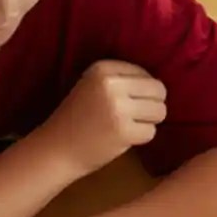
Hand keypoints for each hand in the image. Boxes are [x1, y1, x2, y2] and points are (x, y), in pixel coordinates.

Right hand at [38, 60, 166, 174]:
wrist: (57, 148)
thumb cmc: (77, 118)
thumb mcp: (92, 86)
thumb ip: (120, 79)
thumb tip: (159, 83)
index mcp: (102, 68)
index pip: (144, 73)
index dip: (142, 90)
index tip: (126, 101)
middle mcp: (111, 84)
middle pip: (158, 90)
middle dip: (151, 105)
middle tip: (133, 115)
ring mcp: (118, 108)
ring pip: (160, 111)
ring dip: (149, 121)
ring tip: (129, 125)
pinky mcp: (124, 131)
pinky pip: (151, 132)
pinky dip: (141, 137)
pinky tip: (124, 138)